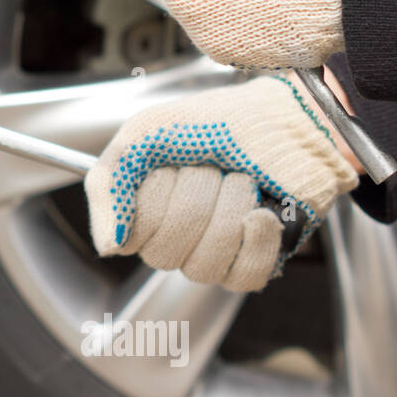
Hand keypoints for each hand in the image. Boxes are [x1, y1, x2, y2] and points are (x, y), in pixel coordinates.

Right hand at [84, 76, 357, 290]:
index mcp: (140, 207)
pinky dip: (255, 240)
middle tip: (208, 168)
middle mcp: (173, 235)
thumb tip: (108, 246)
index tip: (167, 169)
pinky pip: (242, 277)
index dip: (150, 203)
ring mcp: (213, 251)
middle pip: (164, 253)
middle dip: (193, 200)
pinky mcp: (253, 261)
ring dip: (227, 212)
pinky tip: (261, 212)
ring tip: (240, 181)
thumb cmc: (218, 121)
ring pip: (202, 266)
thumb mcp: (144, 133)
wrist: (288, 120)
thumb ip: (107, 184)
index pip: (127, 239)